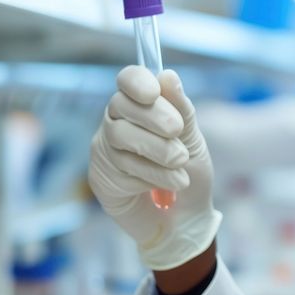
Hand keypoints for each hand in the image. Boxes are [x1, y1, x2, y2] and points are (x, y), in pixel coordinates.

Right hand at [89, 66, 221, 270]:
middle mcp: (117, 123)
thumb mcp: (193, 139)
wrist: (188, 219)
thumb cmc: (189, 173)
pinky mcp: (101, 179)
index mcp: (140, 107)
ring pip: (120, 137)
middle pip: (121, 107)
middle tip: (178, 133)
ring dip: (157, 151)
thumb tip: (167, 74)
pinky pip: (120, 169)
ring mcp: (106, 151)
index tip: (154, 92)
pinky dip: (152, 176)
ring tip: (182, 165)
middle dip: (153, 118)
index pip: (127, 80)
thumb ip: (181, 109)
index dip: (136, 81)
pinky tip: (171, 186)